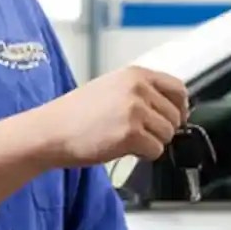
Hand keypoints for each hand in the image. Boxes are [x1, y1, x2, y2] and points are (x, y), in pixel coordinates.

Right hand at [31, 66, 188, 168]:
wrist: (51, 130)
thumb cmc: (76, 113)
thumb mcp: (112, 88)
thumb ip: (141, 91)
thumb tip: (171, 107)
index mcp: (135, 74)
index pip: (178, 89)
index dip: (179, 108)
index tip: (173, 118)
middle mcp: (138, 88)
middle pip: (175, 116)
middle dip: (162, 129)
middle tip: (138, 134)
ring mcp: (135, 110)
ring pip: (167, 134)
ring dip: (152, 142)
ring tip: (126, 139)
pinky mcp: (131, 133)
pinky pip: (156, 150)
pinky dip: (144, 155)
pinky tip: (123, 148)